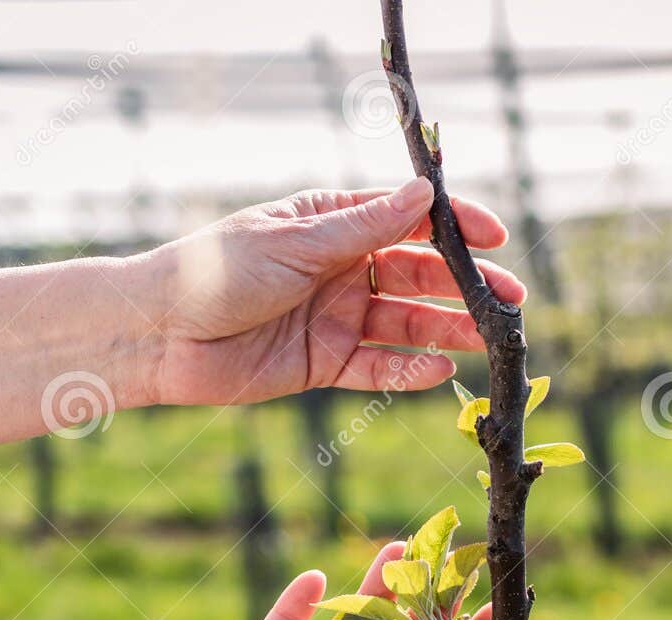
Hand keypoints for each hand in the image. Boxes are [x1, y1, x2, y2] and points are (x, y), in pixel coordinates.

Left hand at [141, 178, 526, 406]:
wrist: (160, 335)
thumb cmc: (217, 271)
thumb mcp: (296, 242)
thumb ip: (364, 228)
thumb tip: (424, 196)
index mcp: (332, 224)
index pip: (407, 220)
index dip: (454, 228)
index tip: (494, 237)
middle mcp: (342, 268)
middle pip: (418, 275)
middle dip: (465, 285)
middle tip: (510, 298)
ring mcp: (337, 317)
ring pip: (407, 323)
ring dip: (448, 329)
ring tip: (488, 338)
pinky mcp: (326, 364)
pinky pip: (379, 367)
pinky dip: (410, 370)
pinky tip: (442, 369)